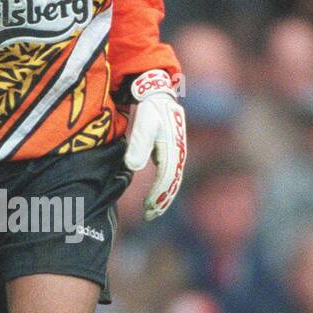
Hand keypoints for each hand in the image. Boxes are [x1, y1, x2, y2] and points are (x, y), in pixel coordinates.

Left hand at [123, 69, 186, 219]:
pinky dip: (163, 188)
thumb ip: (139, 143)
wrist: (160, 96)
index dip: (158, 194)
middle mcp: (179, 153)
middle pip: (173, 183)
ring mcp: (177, 154)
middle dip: (162, 201)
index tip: (148, 208)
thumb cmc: (152, 109)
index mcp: (173, 148)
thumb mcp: (144, 124)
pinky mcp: (172, 153)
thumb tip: (134, 167)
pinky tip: (155, 198)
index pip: (167, 177)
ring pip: (173, 181)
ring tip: (152, 212)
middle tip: (150, 216)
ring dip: (163, 197)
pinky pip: (170, 175)